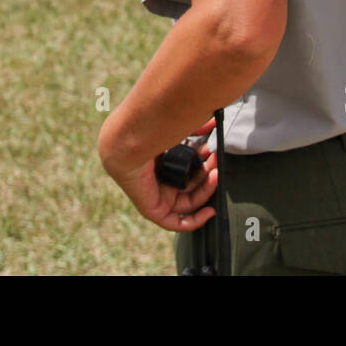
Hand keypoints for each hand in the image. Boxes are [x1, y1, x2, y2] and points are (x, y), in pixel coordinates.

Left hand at [104, 117, 218, 232]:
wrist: (127, 142)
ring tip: (216, 174)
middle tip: (217, 162)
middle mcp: (158, 179)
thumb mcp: (177, 131)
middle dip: (208, 175)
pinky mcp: (152, 209)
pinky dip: (194, 221)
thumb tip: (213, 122)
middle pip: (191, 185)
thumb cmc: (148, 132)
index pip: (188, 171)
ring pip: (188, 202)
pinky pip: (175, 223)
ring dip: (206, 191)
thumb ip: (195, 129)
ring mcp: (155, 195)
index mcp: (162, 161)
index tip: (216, 156)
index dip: (204, 167)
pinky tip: (209, 212)